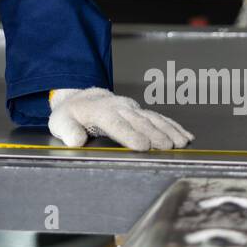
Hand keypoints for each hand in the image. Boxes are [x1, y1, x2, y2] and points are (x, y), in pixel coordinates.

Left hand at [48, 87, 193, 150]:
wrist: (82, 98)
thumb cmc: (71, 115)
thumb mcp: (60, 122)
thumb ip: (68, 131)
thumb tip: (75, 140)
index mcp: (99, 111)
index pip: (115, 123)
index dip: (130, 134)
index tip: (142, 146)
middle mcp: (119, 107)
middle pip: (139, 121)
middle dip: (154, 134)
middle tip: (167, 147)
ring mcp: (132, 108)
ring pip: (153, 118)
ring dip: (169, 130)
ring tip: (181, 143)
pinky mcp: (141, 112)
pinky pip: (160, 118)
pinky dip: (174, 126)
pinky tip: (185, 136)